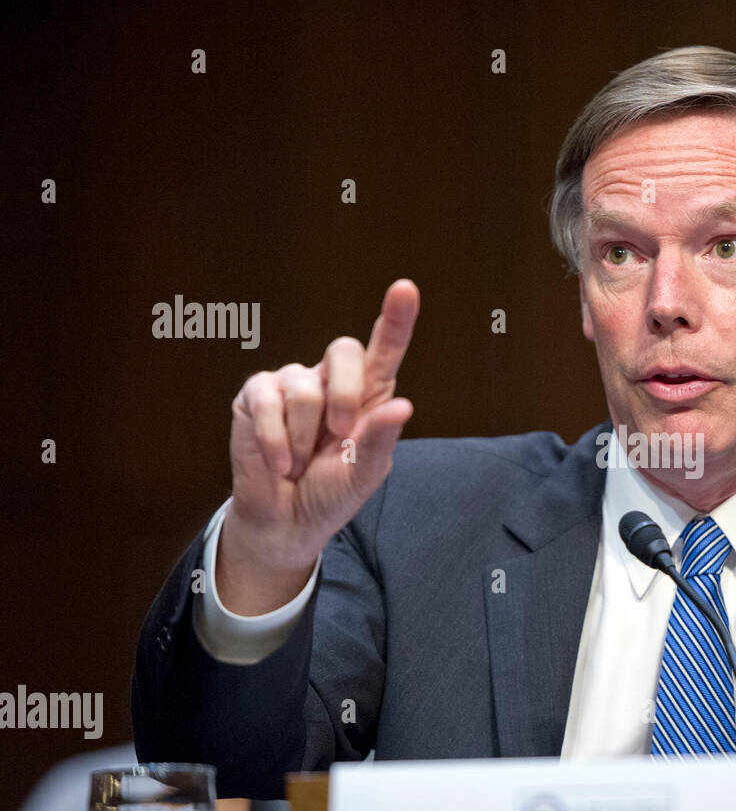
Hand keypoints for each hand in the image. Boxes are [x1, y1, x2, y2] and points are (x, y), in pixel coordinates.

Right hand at [217, 279, 419, 613]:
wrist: (286, 522)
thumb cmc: (331, 493)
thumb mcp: (364, 473)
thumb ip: (381, 440)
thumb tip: (403, 406)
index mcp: (367, 394)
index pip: (384, 349)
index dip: (396, 317)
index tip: (405, 288)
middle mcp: (330, 380)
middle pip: (343, 349)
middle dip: (343, 394)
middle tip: (339, 435)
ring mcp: (291, 383)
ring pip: (303, 388)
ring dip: (303, 439)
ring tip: (301, 464)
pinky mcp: (255, 396)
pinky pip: (267, 403)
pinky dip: (276, 442)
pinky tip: (280, 464)